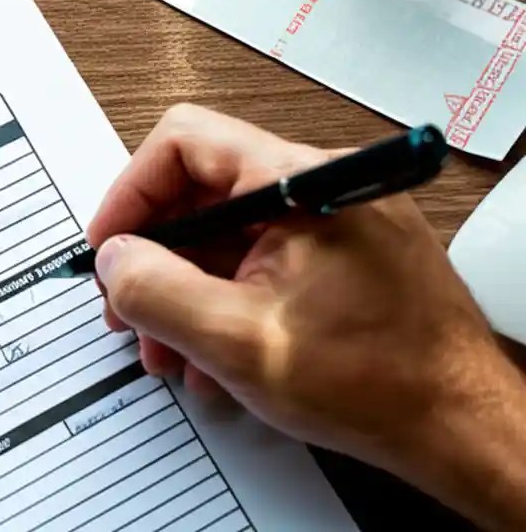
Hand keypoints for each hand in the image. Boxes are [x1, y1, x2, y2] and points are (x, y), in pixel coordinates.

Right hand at [86, 105, 525, 531]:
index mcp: (301, 182)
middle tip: (128, 309)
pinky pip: (262, 259)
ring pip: (227, 233)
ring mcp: (337, 219)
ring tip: (170, 351)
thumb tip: (113, 259)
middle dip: (153, 256)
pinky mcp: (345, 254)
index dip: (131, 194)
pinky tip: (213, 354)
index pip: (183, 142)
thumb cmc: (377, 382)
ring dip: (184, 290)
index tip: (109, 246)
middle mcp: (322, 185)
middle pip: (201, 190)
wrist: (461, 427)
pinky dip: (225, 300)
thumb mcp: (237, 341)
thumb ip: (156, 291)